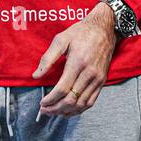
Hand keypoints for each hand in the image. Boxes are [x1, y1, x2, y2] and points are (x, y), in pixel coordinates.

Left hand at [32, 2, 115, 116]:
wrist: (104, 29)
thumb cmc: (81, 32)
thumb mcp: (61, 40)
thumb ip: (47, 59)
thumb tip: (36, 76)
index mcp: (77, 62)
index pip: (62, 88)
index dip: (50, 99)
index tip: (42, 103)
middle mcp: (89, 73)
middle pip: (71, 99)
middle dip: (56, 108)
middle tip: (45, 110)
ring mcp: (97, 78)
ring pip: (81, 103)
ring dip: (66, 111)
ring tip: (54, 112)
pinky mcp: (102, 81)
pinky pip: (91, 101)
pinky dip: (79, 109)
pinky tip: (69, 110)